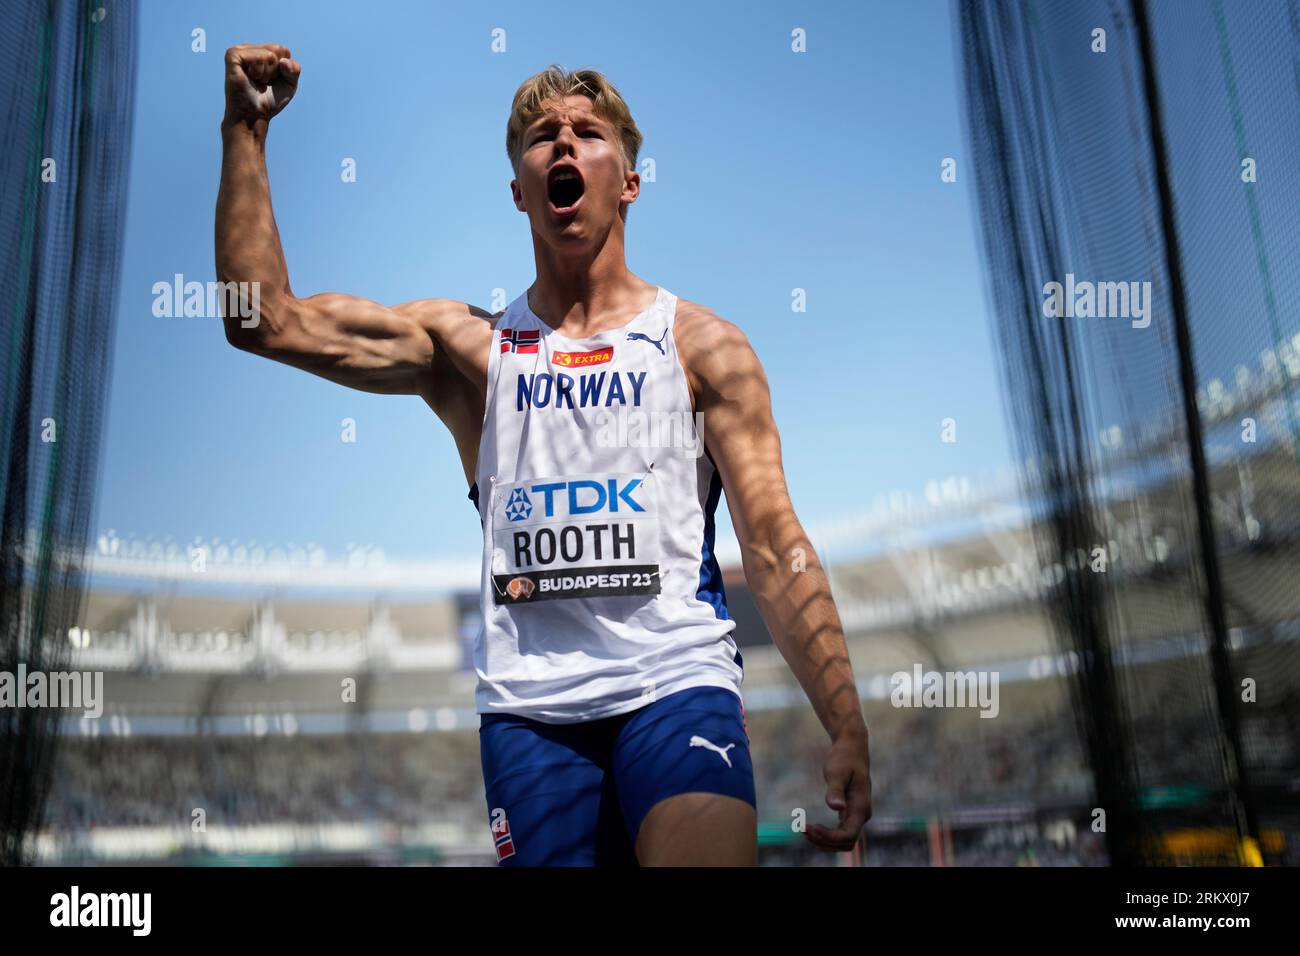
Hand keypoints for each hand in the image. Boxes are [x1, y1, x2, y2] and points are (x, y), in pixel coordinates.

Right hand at [224, 44, 299, 126]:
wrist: (254, 116)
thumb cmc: (269, 101)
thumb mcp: (289, 84)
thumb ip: (294, 69)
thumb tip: (283, 61)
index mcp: (261, 52)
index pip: (283, 50)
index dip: (284, 70)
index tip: (272, 81)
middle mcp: (250, 49)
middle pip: (278, 49)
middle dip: (276, 71)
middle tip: (263, 82)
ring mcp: (240, 51)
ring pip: (270, 55)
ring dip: (267, 74)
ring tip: (255, 82)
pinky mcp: (232, 56)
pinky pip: (258, 58)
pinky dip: (258, 72)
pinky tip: (249, 79)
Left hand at [805, 725, 871, 851]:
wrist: (852, 746)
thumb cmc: (844, 757)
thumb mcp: (837, 772)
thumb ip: (836, 790)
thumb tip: (837, 808)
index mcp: (861, 807)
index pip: (847, 835)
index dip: (828, 837)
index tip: (809, 827)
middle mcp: (862, 815)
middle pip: (846, 843)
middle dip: (824, 841)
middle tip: (802, 829)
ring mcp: (857, 815)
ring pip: (843, 841)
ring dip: (824, 841)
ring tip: (803, 829)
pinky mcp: (850, 812)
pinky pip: (841, 833)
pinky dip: (826, 835)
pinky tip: (811, 827)